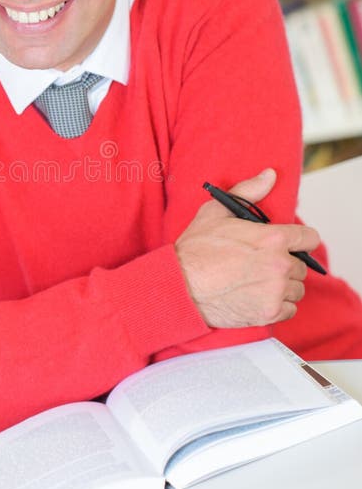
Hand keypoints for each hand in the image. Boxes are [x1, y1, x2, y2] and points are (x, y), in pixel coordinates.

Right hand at [175, 169, 320, 328]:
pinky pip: (289, 309)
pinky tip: (256, 296)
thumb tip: (270, 175)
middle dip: (284, 263)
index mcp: (272, 238)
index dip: (300, 240)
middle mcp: (280, 265)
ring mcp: (276, 291)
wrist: (179, 287)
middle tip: (260, 264)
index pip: (310, 238)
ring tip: (257, 281)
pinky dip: (277, 305)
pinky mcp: (270, 313)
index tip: (289, 244)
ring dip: (282, 286)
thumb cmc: (195, 250)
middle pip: (301, 266)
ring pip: (296, 288)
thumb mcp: (216, 212)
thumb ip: (248, 191)